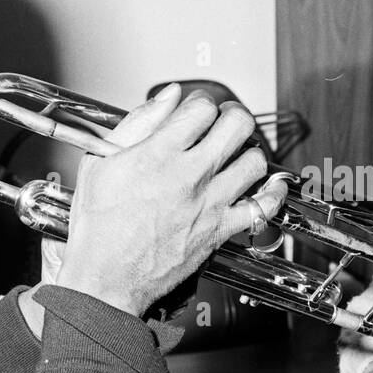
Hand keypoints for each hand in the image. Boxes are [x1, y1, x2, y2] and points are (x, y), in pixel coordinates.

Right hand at [55, 86, 287, 318]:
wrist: (107, 276)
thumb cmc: (100, 224)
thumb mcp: (101, 160)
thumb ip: (139, 121)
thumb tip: (169, 95)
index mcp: (160, 153)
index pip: (202, 107)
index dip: (201, 101)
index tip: (197, 108)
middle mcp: (191, 175)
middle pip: (237, 125)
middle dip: (234, 114)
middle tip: (225, 119)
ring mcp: (210, 203)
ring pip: (255, 161)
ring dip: (250, 149)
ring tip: (238, 151)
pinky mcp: (221, 230)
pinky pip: (262, 207)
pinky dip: (273, 194)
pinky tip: (270, 185)